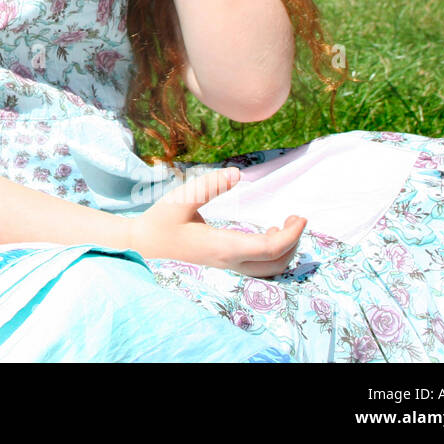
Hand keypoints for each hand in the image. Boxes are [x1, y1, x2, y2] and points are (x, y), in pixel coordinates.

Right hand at [127, 168, 305, 277]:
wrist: (142, 244)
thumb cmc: (159, 221)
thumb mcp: (180, 199)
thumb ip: (208, 185)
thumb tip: (236, 173)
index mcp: (222, 247)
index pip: (269, 248)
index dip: (291, 235)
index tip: (301, 216)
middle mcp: (228, 261)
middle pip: (275, 264)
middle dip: (293, 243)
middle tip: (296, 218)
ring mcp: (225, 265)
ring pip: (267, 270)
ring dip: (283, 251)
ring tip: (284, 225)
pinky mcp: (222, 262)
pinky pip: (257, 266)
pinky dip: (271, 254)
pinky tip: (266, 235)